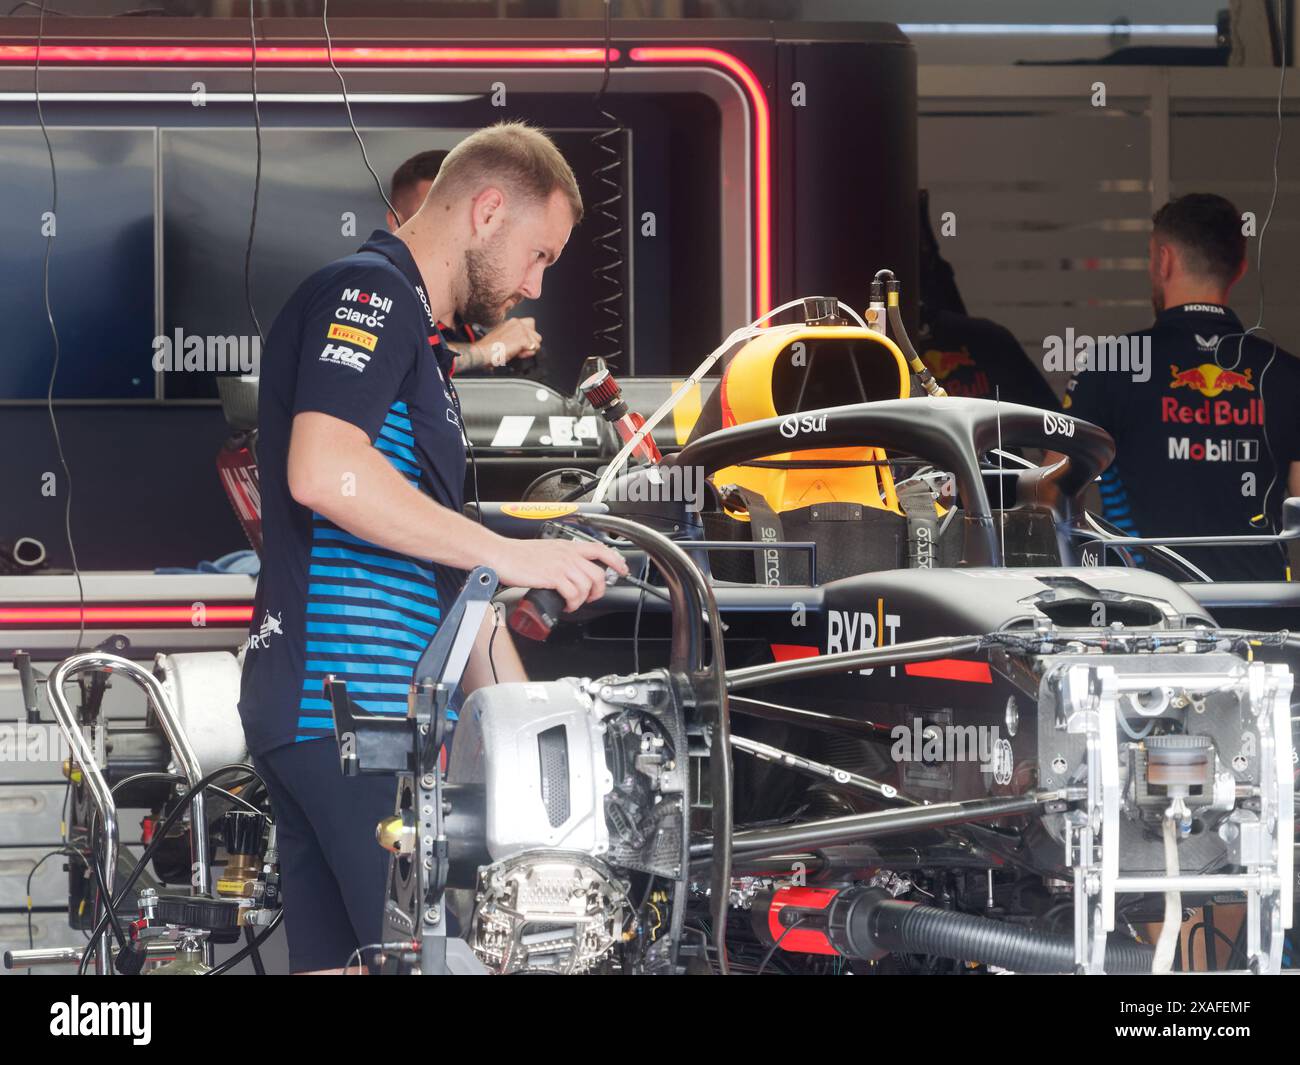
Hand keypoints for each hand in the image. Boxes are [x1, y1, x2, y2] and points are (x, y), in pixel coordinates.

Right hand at [476, 317, 541, 366]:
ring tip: (516, 352)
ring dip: (529, 350)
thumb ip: (515, 337)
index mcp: (512, 322)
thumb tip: (526, 344)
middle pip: (536, 335)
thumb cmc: (489, 347)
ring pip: (537, 342)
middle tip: (518, 349)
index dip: (528, 336)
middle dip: (530, 344)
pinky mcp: (523, 339)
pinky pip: (534, 349)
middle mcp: (518, 323)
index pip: (531, 325)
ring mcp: (521, 330)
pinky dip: (527, 354)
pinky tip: (517, 354)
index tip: (520, 343)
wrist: (483, 351)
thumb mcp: (503, 337)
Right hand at [491, 535, 627, 612]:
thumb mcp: (546, 550)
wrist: (501, 555)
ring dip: (584, 599)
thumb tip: (569, 572)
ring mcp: (561, 565)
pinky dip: (573, 603)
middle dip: (600, 590)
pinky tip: (566, 605)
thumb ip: (561, 558)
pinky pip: (573, 593)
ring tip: (574, 603)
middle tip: (592, 597)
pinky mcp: (552, 577)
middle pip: (599, 573)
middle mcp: (568, 554)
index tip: (622, 569)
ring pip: (588, 585)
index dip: (615, 560)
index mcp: (567, 546)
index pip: (600, 549)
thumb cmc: (517, 555)